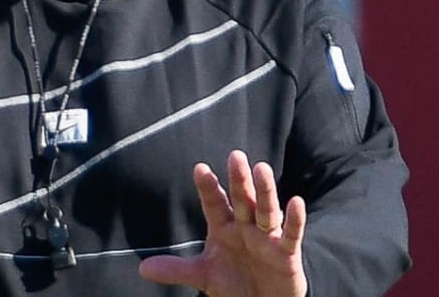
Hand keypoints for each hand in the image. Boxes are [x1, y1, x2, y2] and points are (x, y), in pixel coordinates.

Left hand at [139, 150, 307, 296]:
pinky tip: (295, 201)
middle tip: (235, 155)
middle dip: (239, 180)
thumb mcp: (204, 276)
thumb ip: (177, 269)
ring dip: (264, 190)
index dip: (208, 187)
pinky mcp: (287, 253)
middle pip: (242, 199)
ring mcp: (267, 237)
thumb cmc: (235, 282)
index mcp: (224, 227)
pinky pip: (291, 233)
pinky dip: (295, 219)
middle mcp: (246, 226)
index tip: (199, 168)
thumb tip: (143, 269)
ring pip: (266, 210)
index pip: (214, 204)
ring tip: (261, 167)